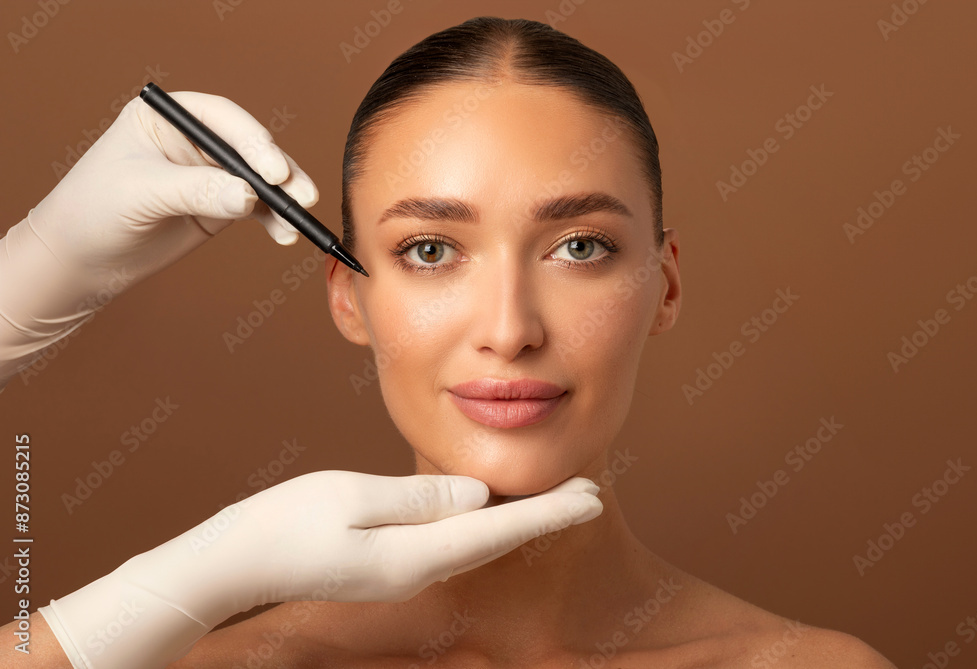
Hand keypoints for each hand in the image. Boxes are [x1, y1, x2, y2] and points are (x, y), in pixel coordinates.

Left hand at [0, 90, 315, 384]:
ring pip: (259, 180)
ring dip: (282, 200)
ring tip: (297, 222)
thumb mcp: (141, 193)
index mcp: (167, 118)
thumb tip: (248, 196)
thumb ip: (195, 191)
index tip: (272, 170)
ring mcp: (208, 175)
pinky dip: (274, 221)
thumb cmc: (93, 212)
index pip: (220, 119)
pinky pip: (257, 209)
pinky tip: (284, 235)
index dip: (252, 141)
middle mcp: (192, 141)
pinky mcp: (218, 208)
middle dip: (278, 173)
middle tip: (300, 196)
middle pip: (248, 149)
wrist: (80, 261)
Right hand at [38, 471, 602, 667]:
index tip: (591, 496)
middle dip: (545, 515)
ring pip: (477, 541)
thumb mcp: (352, 497)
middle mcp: (417, 569)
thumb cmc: (283, 524)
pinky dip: (484, 523)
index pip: (497, 531)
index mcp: (413, 555)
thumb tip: (478, 496)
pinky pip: (450, 541)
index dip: (548, 512)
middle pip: (496, 538)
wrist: (233, 565)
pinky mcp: (388, 563)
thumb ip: (419, 498)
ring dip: (519, 518)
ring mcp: (401, 570)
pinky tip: (492, 510)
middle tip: (590, 493)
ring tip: (555, 498)